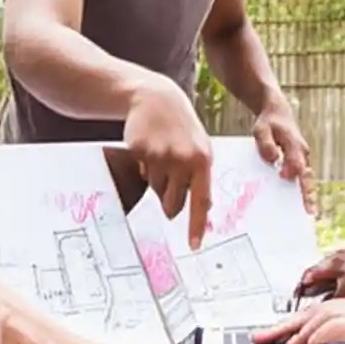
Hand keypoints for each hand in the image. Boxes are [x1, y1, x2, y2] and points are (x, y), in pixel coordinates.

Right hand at [123, 75, 213, 248]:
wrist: (156, 98)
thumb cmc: (181, 128)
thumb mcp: (199, 147)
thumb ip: (200, 176)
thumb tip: (203, 209)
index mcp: (203, 160)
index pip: (201, 200)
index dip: (196, 225)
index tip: (194, 245)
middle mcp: (183, 159)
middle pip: (173, 203)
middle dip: (170, 200)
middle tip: (170, 179)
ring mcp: (161, 155)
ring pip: (156, 190)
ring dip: (158, 180)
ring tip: (162, 155)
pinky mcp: (141, 152)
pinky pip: (142, 175)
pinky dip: (145, 168)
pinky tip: (151, 149)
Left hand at [252, 95, 312, 212]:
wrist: (278, 114)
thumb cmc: (269, 123)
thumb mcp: (261, 129)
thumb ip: (266, 143)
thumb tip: (273, 160)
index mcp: (294, 144)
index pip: (297, 162)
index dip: (293, 171)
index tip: (286, 180)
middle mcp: (302, 154)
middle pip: (307, 176)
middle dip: (309, 193)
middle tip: (310, 211)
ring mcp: (302, 160)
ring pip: (307, 180)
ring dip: (308, 196)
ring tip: (309, 215)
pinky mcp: (298, 165)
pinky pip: (301, 180)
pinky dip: (302, 193)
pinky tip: (297, 208)